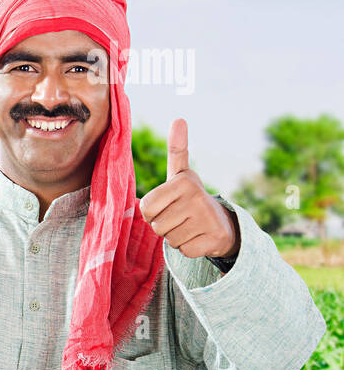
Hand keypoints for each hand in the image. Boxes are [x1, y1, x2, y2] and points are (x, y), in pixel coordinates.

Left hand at [139, 118, 239, 259]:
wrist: (224, 224)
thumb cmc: (191, 198)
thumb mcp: (181, 174)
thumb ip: (177, 150)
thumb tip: (179, 118)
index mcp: (184, 181)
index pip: (146, 208)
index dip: (151, 212)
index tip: (167, 204)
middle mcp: (197, 197)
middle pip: (156, 226)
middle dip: (163, 226)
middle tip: (180, 217)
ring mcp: (207, 219)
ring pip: (169, 239)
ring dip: (175, 237)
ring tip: (190, 225)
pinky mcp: (213, 239)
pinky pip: (182, 251)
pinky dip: (187, 248)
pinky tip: (199, 237)